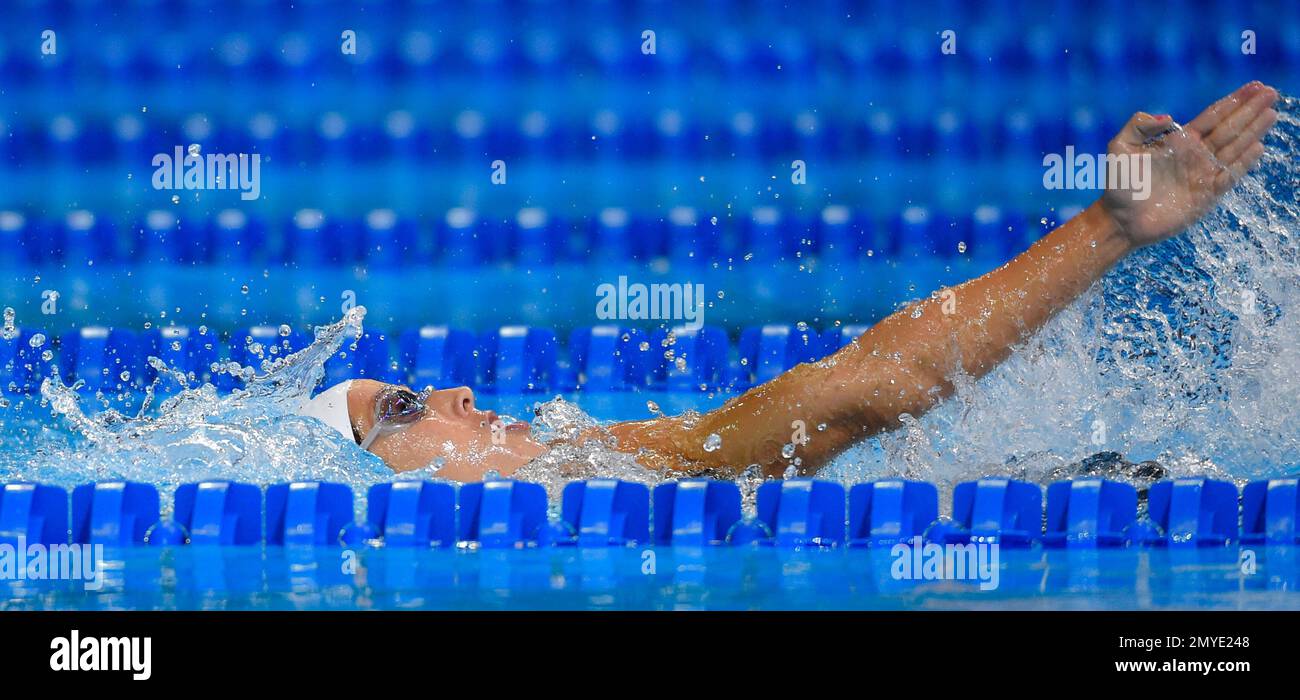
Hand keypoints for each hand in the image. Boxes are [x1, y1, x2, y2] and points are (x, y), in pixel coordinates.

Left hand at [1100, 81, 1278, 249]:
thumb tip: (1167, 117)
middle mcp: (1196, 154)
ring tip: (1271, 113)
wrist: (1119, 219)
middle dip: (1251, 110)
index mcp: (1180, 140)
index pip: (1213, 115)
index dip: (1234, 101)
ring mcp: (1203, 174)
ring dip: (1253, 131)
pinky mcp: (1206, 195)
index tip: (1255, 85)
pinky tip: (1258, 147)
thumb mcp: (1119, 147)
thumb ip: (1137, 125)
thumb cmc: (1118, 184)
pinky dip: (1243, 162)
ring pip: (1234, 147)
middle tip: (1272, 92)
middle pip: (1230, 127)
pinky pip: (1229, 175)